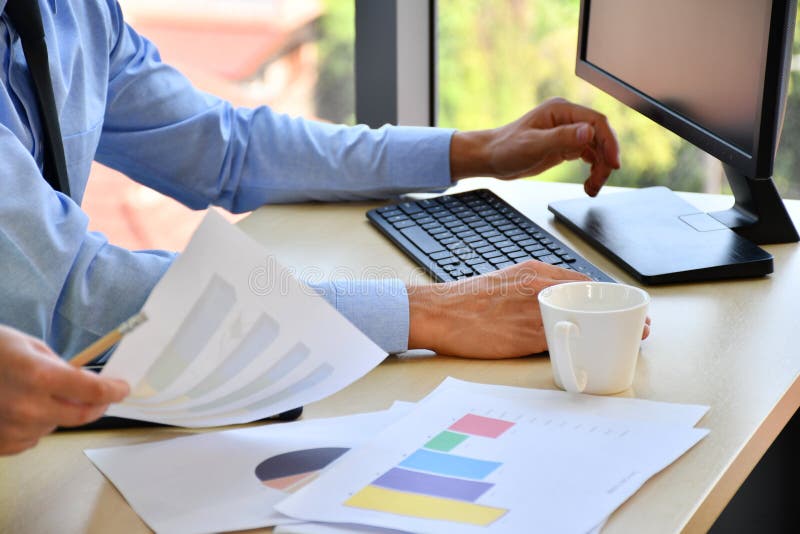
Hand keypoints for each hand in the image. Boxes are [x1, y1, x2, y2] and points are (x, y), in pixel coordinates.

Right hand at [0, 326, 128, 454]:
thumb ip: (61, 366)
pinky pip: (34, 438)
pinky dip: (36, 424)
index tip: (122, 387)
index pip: (92, 390)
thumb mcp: (30, 346)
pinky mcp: (1, 444)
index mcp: (39, 376)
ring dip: (59, 412)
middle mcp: (28, 407)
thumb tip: (85, 380)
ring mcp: (13, 429)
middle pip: (82, 415)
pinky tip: (18, 407)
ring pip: (57, 426)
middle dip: (97, 405)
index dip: (114, 389)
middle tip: (101, 395)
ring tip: (37, 393)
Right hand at [407, 261, 649, 358]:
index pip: (582, 281)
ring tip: (625, 344)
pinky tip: (592, 357)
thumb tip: (552, 303)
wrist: (437, 311)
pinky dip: (579, 350)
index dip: (609, 296)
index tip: (625, 307)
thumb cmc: (465, 300)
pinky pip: (559, 344)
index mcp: (532, 272)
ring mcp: (532, 313)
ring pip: (581, 323)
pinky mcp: (524, 338)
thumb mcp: (503, 282)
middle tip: (640, 328)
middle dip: (619, 316)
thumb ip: (530, 289)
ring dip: (607, 335)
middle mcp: (537, 289)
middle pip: (590, 301)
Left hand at [450, 97, 619, 196]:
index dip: (610, 143)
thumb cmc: (505, 148)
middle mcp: (567, 118)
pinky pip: (588, 155)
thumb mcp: (534, 145)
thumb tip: (588, 132)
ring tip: (592, 187)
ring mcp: (567, 132)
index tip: (613, 164)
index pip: (596, 122)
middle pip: (600, 136)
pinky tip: (589, 183)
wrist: (490, 158)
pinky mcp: (564, 145)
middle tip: (599, 181)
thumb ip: (562, 138)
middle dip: (605, 159)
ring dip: (600, 168)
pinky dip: (593, 170)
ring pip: (597, 148)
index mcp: (561, 110)